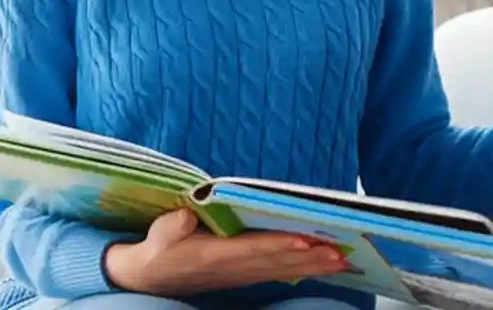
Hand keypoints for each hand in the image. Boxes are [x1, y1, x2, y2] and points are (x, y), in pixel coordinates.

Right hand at [105, 208, 349, 295]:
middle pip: (277, 263)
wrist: (149, 278)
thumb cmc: (158, 249)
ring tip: (342, 260)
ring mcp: (242, 275)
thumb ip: (173, 226)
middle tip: (340, 253)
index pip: (251, 249)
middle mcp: (233, 268)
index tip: (303, 241)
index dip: (277, 246)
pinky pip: (280, 274)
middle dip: (309, 258)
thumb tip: (187, 214)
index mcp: (212, 255)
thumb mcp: (158, 235)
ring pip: (283, 271)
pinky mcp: (246, 275)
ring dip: (313, 266)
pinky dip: (303, 270)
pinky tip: (324, 266)